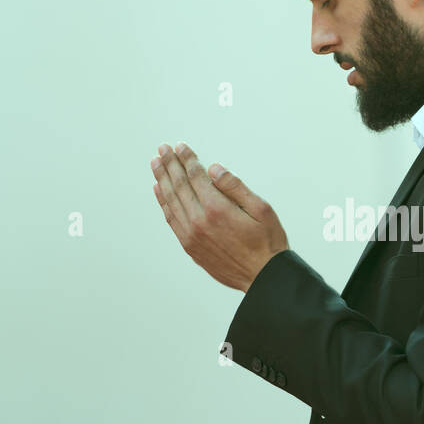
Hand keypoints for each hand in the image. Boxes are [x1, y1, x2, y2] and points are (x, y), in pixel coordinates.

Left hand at [151, 142, 287, 291]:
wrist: (262, 277)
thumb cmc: (267, 242)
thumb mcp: (261, 209)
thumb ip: (235, 187)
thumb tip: (213, 168)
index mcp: (217, 208)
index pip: (196, 176)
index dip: (187, 159)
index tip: (180, 146)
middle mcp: (199, 221)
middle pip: (179, 185)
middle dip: (170, 164)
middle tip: (162, 148)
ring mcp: (192, 235)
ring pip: (171, 200)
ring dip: (163, 179)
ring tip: (156, 163)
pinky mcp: (190, 246)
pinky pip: (171, 219)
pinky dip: (164, 202)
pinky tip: (159, 190)